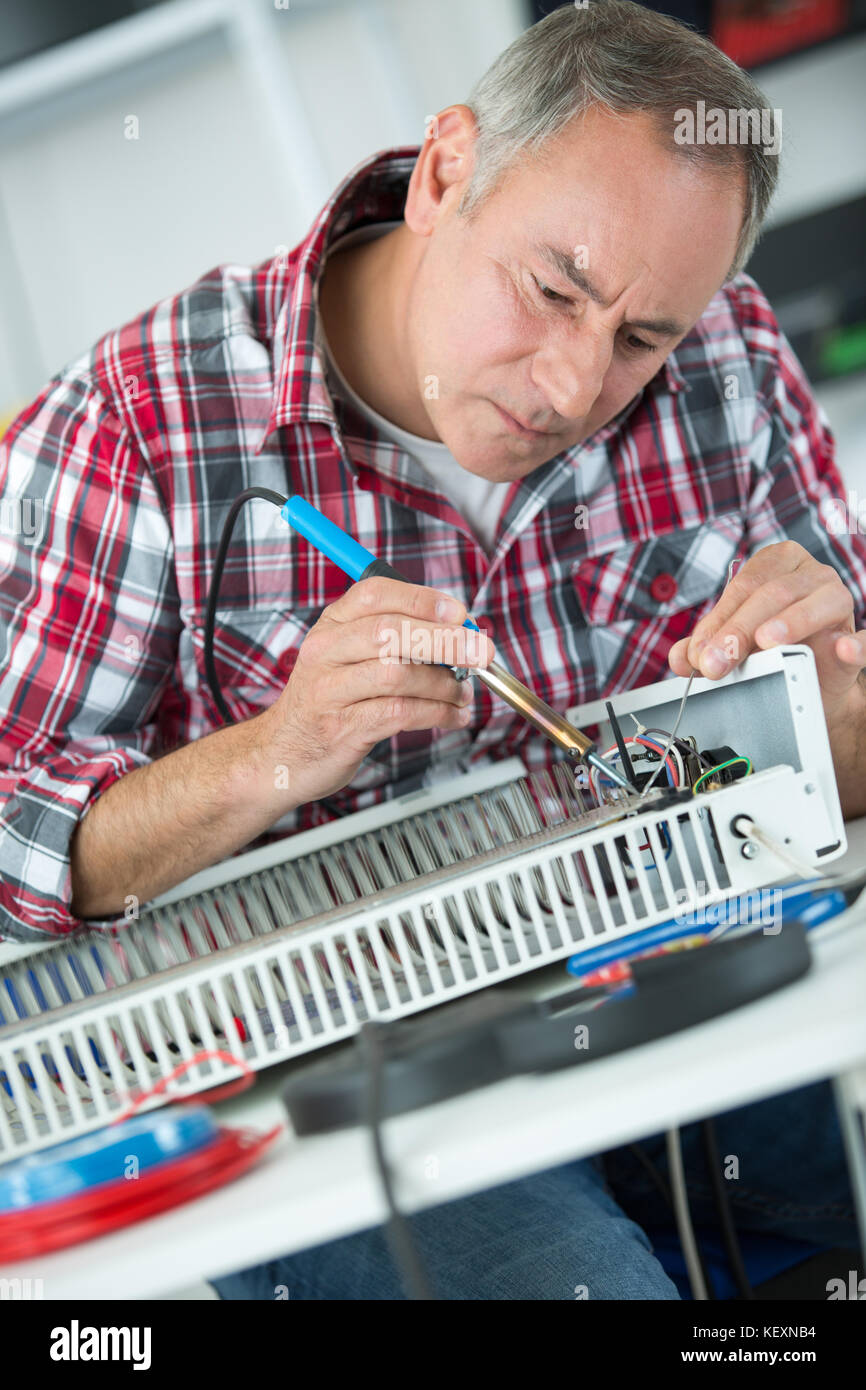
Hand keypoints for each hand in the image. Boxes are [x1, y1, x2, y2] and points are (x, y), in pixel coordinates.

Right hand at [259, 576, 494, 805]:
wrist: (281, 753)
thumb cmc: (328, 702)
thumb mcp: (349, 658)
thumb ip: (396, 639)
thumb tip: (460, 631)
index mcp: (332, 625)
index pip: (376, 595)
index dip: (422, 600)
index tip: (459, 612)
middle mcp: (326, 652)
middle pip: (390, 632)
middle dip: (445, 639)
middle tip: (481, 651)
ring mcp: (330, 691)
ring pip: (397, 674)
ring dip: (443, 684)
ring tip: (462, 693)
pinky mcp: (342, 728)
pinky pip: (399, 713)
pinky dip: (436, 714)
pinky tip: (452, 716)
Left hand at [668, 540, 865, 725]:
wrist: (808, 681)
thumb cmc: (770, 649)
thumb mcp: (734, 643)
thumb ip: (706, 645)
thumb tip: (680, 657)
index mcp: (777, 564)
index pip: (744, 586)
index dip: (718, 620)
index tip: (700, 654)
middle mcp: (809, 574)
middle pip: (773, 594)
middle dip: (740, 629)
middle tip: (717, 661)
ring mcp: (838, 600)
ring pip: (817, 603)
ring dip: (791, 622)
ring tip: (768, 642)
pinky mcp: (856, 634)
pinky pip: (862, 638)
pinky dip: (855, 645)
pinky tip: (842, 649)